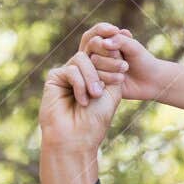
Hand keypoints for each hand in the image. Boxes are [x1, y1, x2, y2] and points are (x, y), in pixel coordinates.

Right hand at [39, 53, 120, 183]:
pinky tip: (82, 100)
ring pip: (82, 59)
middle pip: (93, 52)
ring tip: (96, 95)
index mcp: (98, 76)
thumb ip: (112, 70)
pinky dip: (80, 84)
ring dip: (93, 76)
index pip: (105, 55)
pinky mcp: (55, 77)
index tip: (129, 50)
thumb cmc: (96, 119)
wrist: (77, 137)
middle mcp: (83, 72)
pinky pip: (71, 69)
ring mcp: (69, 74)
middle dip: (108, 60)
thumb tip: (112, 45)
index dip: (114, 49)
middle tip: (123, 69)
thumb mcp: (112, 92)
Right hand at [79, 22, 166, 101]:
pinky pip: (96, 76)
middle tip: (125, 59)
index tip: (115, 31)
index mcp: (105, 41)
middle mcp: (97, 53)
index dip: (102, 30)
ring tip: (125, 68)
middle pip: (93, 45)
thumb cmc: (143, 61)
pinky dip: (110, 76)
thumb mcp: (134, 47)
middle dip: (110, 52)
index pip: (95, 31)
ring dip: (112, 65)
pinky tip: (121, 78)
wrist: (151, 83)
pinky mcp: (98, 80)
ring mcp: (96, 67)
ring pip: (94, 61)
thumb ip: (120, 40)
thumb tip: (103, 43)